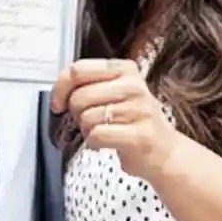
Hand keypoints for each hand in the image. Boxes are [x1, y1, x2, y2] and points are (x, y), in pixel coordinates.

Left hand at [51, 58, 181, 180]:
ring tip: (103, 131)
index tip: (58, 101)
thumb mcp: (115, 92)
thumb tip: (58, 90)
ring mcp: (139, 110)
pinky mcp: (139, 135)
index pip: (79, 69)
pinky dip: (94, 143)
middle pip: (79, 96)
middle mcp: (133, 85)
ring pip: (87, 117)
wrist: (164, 152)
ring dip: (87, 130)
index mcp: (124, 69)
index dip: (61, 87)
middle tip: (87, 120)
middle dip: (75, 113)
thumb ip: (90, 84)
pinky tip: (106, 143)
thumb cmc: (133, 121)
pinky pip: (97, 136)